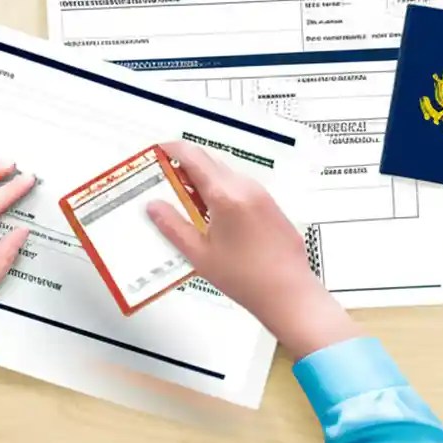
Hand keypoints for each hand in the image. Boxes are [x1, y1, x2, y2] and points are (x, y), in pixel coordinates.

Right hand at [146, 142, 359, 360]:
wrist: (289, 292)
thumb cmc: (243, 277)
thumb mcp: (200, 254)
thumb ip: (173, 226)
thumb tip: (153, 205)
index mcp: (224, 195)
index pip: (193, 156)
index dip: (172, 149)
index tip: (157, 152)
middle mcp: (244, 187)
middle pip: (210, 162)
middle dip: (185, 166)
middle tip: (165, 182)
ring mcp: (261, 194)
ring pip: (226, 174)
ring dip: (204, 179)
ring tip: (186, 202)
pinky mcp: (270, 205)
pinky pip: (240, 187)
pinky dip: (222, 190)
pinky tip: (213, 215)